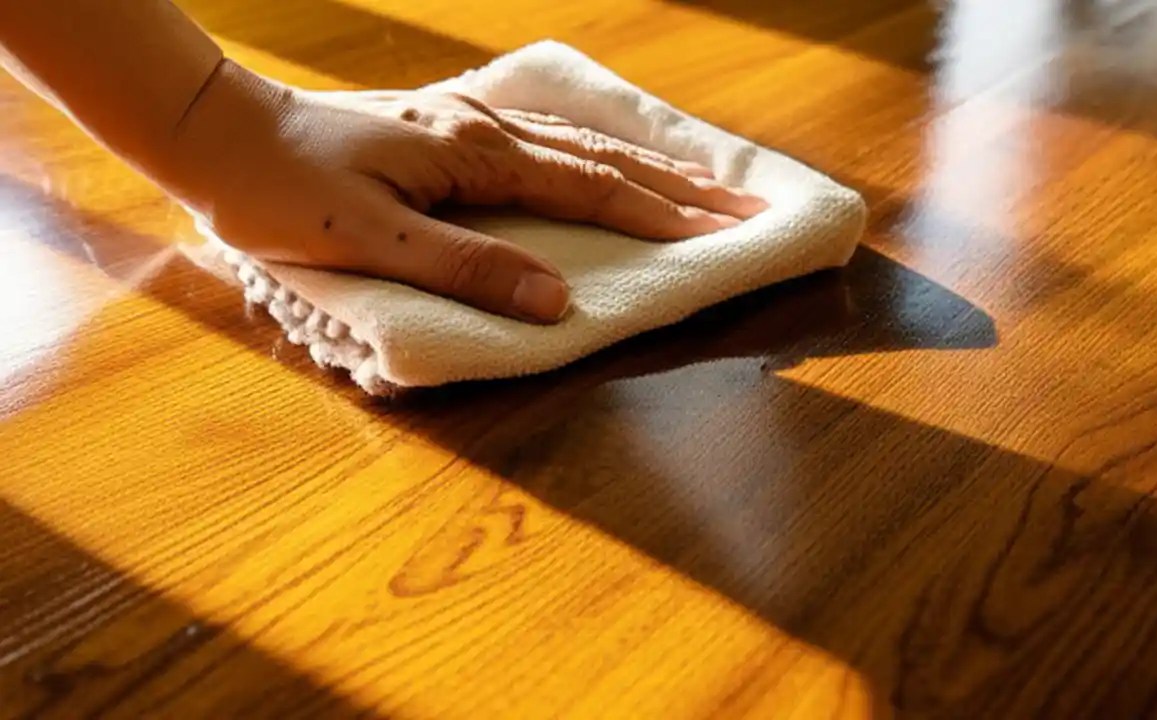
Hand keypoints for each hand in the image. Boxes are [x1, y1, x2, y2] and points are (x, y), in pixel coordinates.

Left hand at [166, 61, 767, 323]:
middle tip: (748, 208)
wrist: (221, 132)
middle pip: (605, 158)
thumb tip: (559, 303)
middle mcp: (484, 128)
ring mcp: (469, 120)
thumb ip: (466, 271)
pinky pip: (548, 138)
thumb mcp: (369, 242)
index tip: (731, 234)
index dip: (666, 216)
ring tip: (705, 184)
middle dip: (682, 187)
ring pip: (582, 142)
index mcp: (475, 156)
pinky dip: (599, 152)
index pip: (594, 190)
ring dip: (650, 165)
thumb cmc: (283, 193)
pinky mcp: (450, 124)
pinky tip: (611, 159)